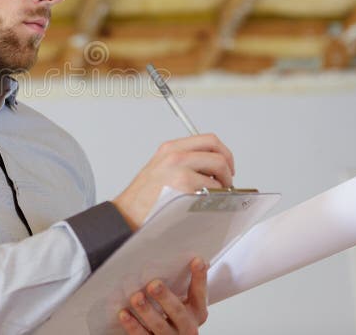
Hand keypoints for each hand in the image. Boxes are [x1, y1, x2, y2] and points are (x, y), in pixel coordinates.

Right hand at [113, 134, 234, 229]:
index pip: (209, 140)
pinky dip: (213, 199)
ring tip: (211, 196)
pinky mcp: (185, 189)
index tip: (227, 165)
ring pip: (218, 175)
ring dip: (221, 188)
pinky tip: (203, 204)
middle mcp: (176, 156)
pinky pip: (212, 192)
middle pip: (218, 155)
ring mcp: (181, 172)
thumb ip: (183, 160)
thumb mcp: (160, 167)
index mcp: (170, 148)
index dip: (224, 153)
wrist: (127, 214)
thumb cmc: (143, 197)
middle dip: (228, 171)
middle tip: (226, 183)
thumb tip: (211, 165)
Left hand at [118, 258, 208, 334]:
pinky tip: (123, 313)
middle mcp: (187, 326)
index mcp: (196, 311)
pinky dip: (133, 326)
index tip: (197, 260)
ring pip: (160, 326)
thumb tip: (166, 244)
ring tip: (136, 297)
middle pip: (179, 312)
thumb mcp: (180, 298)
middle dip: (166, 298)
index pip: (200, 293)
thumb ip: (177, 279)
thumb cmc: (171, 314)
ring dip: (147, 312)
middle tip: (154, 284)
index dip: (200, 277)